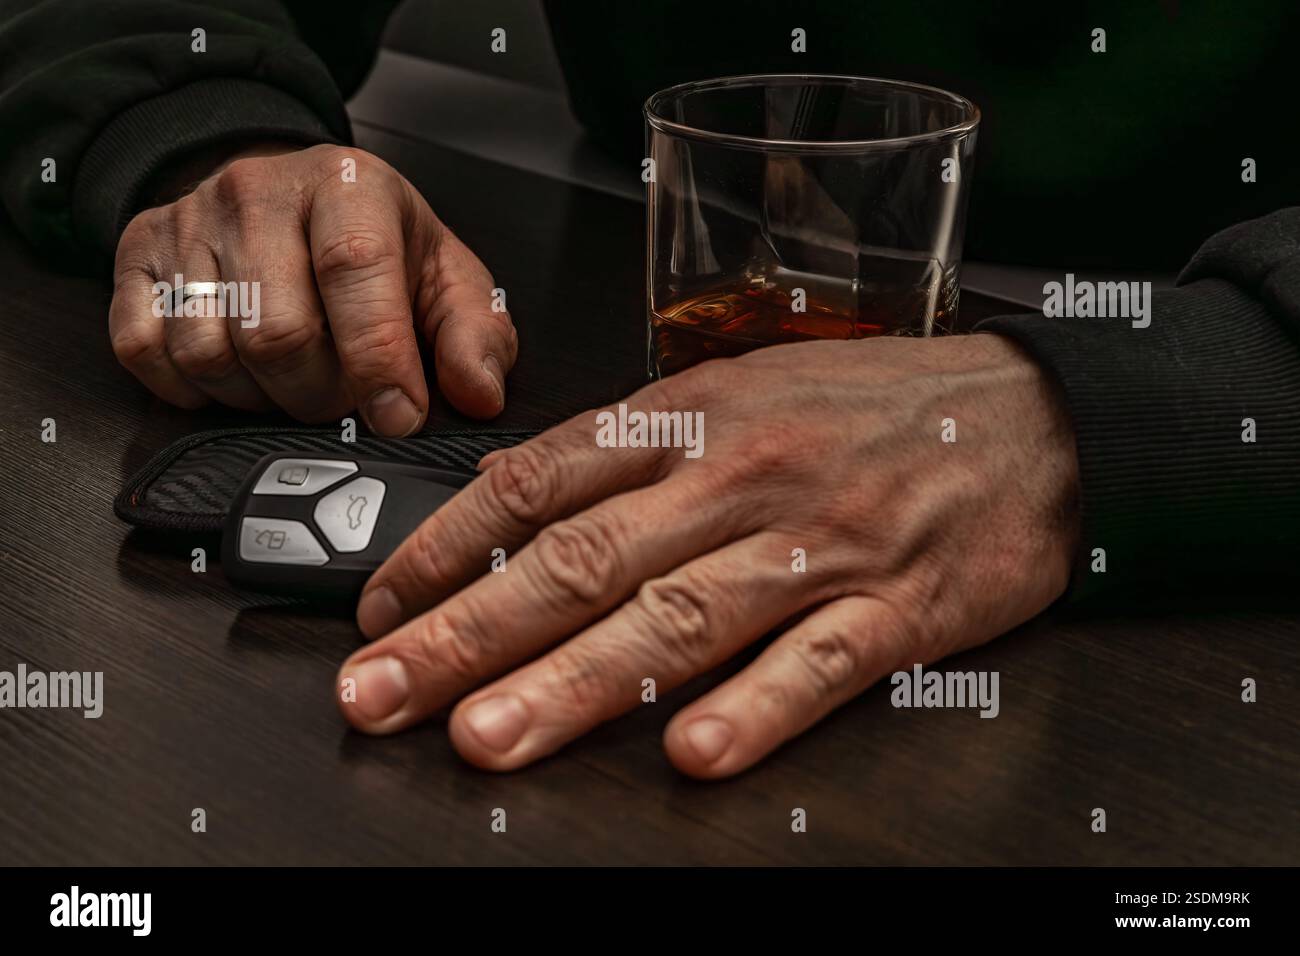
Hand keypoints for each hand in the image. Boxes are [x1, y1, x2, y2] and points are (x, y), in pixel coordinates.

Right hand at [109, 144, 516, 434]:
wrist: (287, 193)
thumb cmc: (372, 241)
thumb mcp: (443, 274)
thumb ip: (474, 333)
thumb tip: (478, 393)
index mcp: (347, 185)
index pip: (354, 269)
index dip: (378, 358)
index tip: (399, 415)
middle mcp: (258, 193)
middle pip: (277, 332)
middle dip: (320, 394)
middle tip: (344, 397)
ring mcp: (188, 222)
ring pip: (208, 352)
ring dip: (257, 398)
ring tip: (292, 380)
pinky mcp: (136, 256)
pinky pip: (144, 350)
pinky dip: (190, 389)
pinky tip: (235, 375)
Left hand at [336, 334, 1079, 776]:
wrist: (1028, 413)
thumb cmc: (869, 405)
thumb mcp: (741, 390)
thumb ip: (639, 452)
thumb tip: (524, 512)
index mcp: (691, 417)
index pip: (539, 480)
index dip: (447, 546)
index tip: (382, 605)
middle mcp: (739, 477)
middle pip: (582, 560)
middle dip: (466, 634)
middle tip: (381, 691)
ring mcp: (818, 544)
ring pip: (679, 618)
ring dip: (576, 684)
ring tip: (490, 738)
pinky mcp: (898, 605)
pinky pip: (818, 664)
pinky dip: (755, 710)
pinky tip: (695, 757)